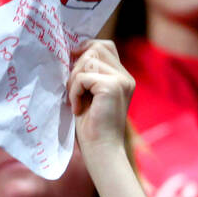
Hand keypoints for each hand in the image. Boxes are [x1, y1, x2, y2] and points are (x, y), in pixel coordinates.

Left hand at [69, 40, 132, 155]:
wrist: (101, 150)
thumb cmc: (91, 127)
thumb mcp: (89, 94)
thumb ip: (87, 73)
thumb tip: (72, 52)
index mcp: (122, 77)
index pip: (104, 46)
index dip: (86, 49)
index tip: (72, 63)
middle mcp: (125, 77)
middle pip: (95, 49)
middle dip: (77, 67)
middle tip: (74, 91)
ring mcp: (121, 80)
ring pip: (87, 61)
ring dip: (74, 81)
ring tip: (76, 101)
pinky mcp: (112, 86)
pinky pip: (82, 77)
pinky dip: (74, 92)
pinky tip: (78, 109)